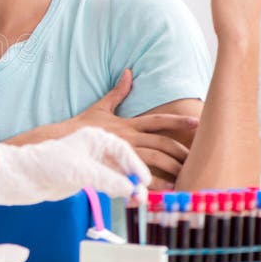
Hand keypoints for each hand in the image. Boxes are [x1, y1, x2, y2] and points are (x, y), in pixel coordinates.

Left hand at [0, 126, 151, 204]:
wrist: (25, 176)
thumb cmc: (49, 165)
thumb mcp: (82, 171)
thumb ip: (109, 180)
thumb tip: (132, 190)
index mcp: (95, 138)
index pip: (124, 150)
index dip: (136, 166)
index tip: (145, 182)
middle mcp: (96, 149)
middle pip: (123, 163)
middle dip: (134, 178)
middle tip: (142, 196)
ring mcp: (92, 163)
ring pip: (118, 175)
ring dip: (128, 187)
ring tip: (136, 201)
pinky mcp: (87, 177)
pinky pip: (109, 183)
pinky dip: (118, 191)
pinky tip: (124, 199)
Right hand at [68, 69, 195, 188]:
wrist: (61, 141)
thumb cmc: (81, 125)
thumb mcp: (101, 106)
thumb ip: (118, 92)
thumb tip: (128, 72)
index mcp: (127, 124)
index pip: (157, 120)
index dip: (178, 121)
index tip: (197, 122)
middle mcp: (128, 138)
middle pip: (161, 143)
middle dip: (182, 149)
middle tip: (199, 156)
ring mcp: (123, 153)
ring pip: (154, 159)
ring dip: (173, 167)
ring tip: (188, 175)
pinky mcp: (116, 167)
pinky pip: (138, 177)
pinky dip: (154, 184)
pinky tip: (168, 189)